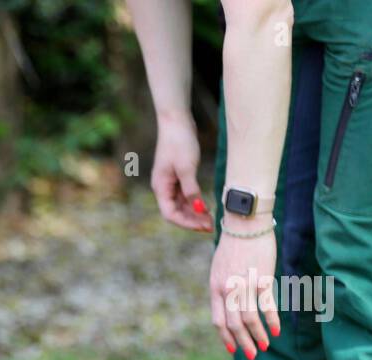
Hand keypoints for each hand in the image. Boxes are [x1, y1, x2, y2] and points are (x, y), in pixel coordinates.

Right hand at [151, 115, 212, 231]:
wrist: (176, 121)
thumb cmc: (179, 142)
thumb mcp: (187, 167)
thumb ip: (191, 189)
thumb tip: (199, 208)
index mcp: (160, 187)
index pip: (170, 214)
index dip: (186, 223)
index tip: (202, 226)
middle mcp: (163, 187)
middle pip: (175, 212)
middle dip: (192, 220)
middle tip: (210, 226)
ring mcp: (170, 182)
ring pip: (181, 205)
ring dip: (194, 213)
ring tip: (211, 219)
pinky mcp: (178, 176)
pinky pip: (185, 196)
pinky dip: (195, 202)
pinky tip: (206, 206)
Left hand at [208, 228, 279, 357]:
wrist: (244, 222)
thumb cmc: (233, 245)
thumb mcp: (219, 269)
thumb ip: (222, 289)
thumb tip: (229, 308)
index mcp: (215, 288)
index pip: (218, 321)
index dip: (226, 337)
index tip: (233, 348)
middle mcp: (228, 290)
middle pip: (234, 324)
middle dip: (243, 342)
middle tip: (251, 355)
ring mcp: (245, 285)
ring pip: (250, 319)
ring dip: (258, 336)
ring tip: (264, 347)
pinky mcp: (263, 279)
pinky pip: (267, 306)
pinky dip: (272, 320)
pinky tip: (276, 331)